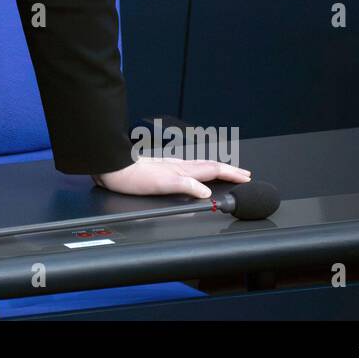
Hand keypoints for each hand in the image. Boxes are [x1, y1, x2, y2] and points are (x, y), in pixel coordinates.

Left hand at [91, 156, 251, 198]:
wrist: (112, 167)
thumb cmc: (132, 176)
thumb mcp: (161, 184)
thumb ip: (185, 186)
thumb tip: (206, 191)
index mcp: (181, 169)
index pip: (212, 170)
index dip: (231, 174)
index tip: (246, 177)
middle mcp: (177, 166)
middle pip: (210, 166)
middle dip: (229, 170)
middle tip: (244, 174)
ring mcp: (170, 166)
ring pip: (200, 166)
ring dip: (217, 169)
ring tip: (227, 171)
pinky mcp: (161, 169)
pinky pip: (188, 168)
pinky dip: (199, 170)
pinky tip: (195, 173)